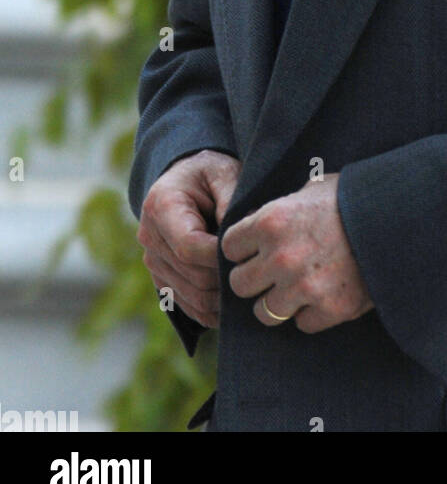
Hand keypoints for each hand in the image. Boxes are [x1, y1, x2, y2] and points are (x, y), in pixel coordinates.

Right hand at [137, 149, 241, 328]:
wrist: (189, 179)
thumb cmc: (211, 173)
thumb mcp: (224, 172)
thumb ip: (231, 200)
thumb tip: (239, 237)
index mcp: (161, 207)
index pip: (190, 247)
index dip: (221, 256)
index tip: (250, 252)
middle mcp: (149, 237)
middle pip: (192, 275)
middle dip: (227, 276)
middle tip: (259, 272)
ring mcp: (153, 262)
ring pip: (192, 296)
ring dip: (223, 297)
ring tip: (253, 287)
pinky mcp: (162, 279)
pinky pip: (188, 306)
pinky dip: (213, 311)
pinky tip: (237, 304)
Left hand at [221, 173, 373, 332]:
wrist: (400, 217)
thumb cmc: (355, 196)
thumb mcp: (315, 187)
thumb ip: (285, 204)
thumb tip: (265, 217)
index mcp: (272, 221)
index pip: (229, 247)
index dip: (243, 247)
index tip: (256, 248)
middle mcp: (281, 257)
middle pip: (239, 284)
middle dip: (255, 278)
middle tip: (273, 272)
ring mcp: (304, 286)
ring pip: (264, 312)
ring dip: (278, 302)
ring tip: (295, 289)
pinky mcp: (330, 308)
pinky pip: (302, 324)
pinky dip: (311, 313)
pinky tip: (323, 294)